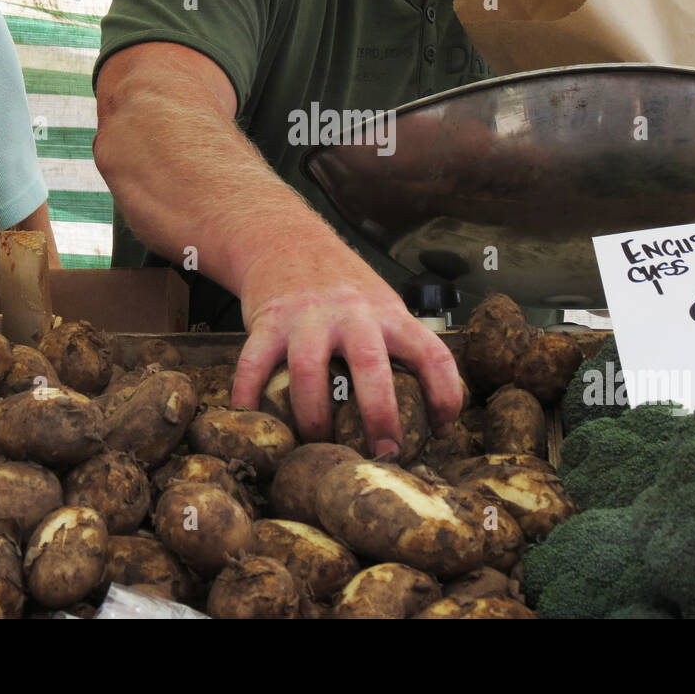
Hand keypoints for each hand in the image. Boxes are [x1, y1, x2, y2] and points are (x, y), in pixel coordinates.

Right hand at [230, 257, 463, 457]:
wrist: (287, 239)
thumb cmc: (341, 283)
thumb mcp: (382, 304)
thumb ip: (400, 345)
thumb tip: (428, 411)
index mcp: (388, 313)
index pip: (431, 353)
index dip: (445, 394)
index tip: (441, 430)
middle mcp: (351, 314)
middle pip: (371, 366)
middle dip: (379, 415)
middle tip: (384, 454)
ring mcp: (307, 317)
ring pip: (308, 372)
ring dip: (313, 417)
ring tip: (317, 446)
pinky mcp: (268, 322)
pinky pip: (253, 365)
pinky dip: (249, 397)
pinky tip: (250, 421)